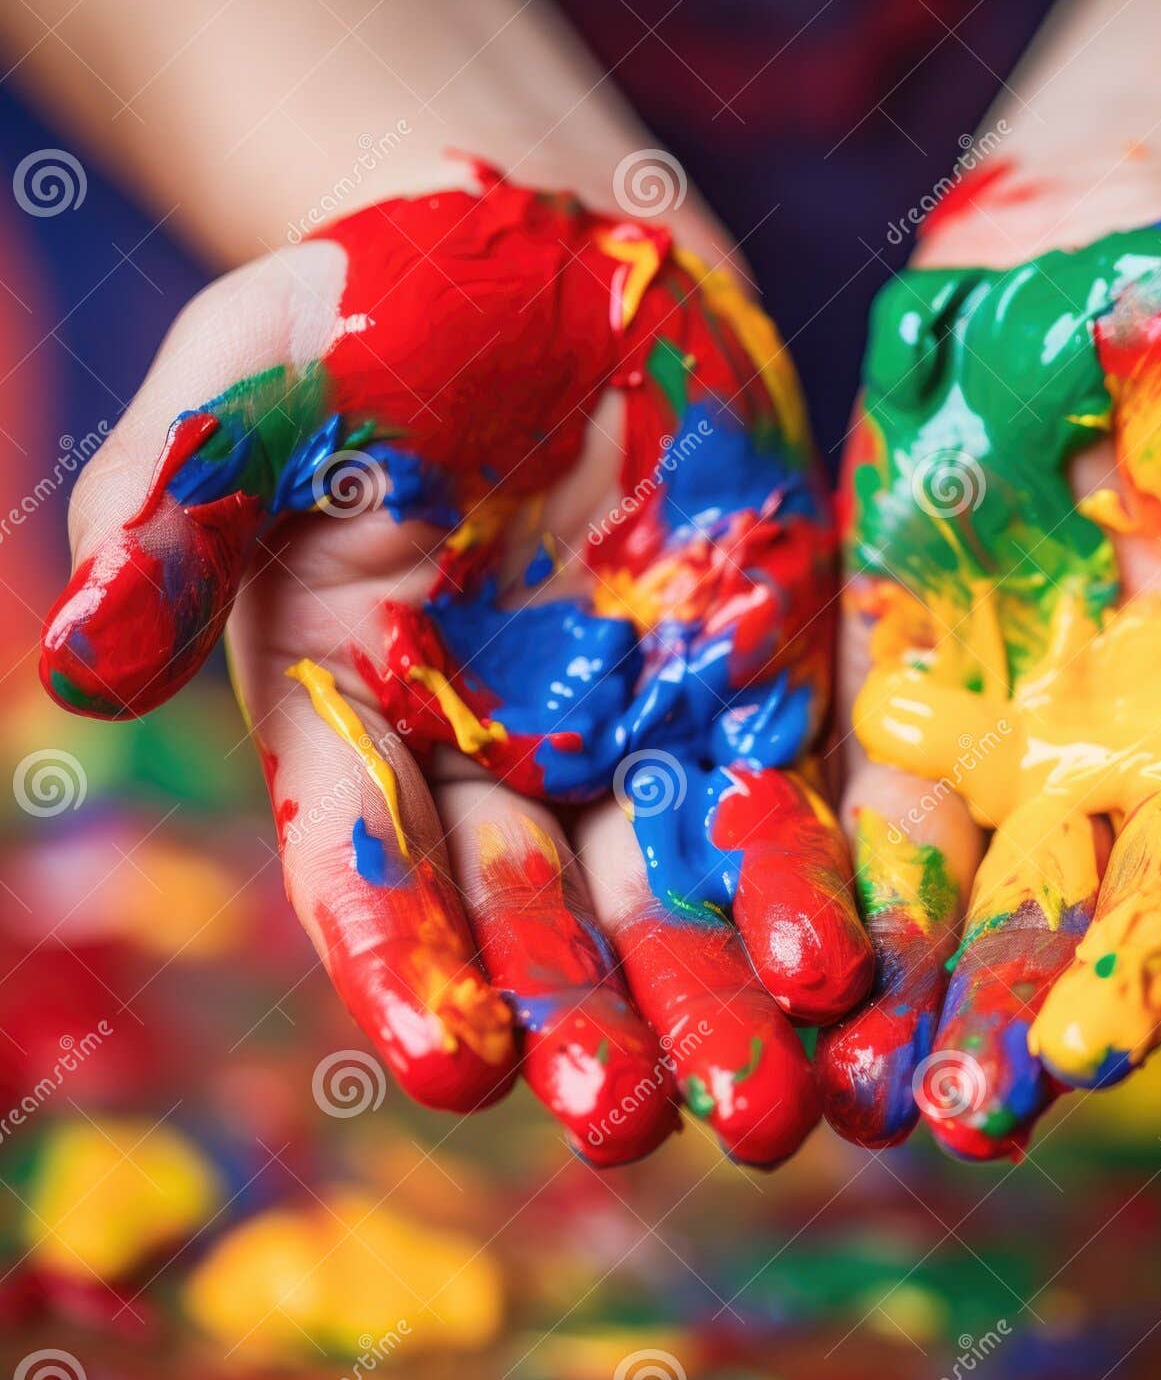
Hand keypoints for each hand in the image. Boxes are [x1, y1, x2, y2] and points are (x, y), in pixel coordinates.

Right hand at [41, 162, 871, 1167]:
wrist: (549, 254)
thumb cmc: (373, 312)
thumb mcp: (252, 388)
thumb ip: (171, 518)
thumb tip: (80, 664)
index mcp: (356, 718)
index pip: (373, 868)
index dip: (410, 962)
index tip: (456, 1064)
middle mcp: (498, 759)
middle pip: (544, 918)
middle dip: (588, 1022)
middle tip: (634, 1125)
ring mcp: (636, 734)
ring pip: (678, 895)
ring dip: (724, 1000)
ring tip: (773, 1106)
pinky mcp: (753, 690)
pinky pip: (794, 810)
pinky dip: (826, 893)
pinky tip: (861, 978)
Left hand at [819, 200, 1160, 1158]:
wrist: (1077, 282)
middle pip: (1144, 916)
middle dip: (1090, 1005)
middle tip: (1023, 1100)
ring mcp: (1048, 762)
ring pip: (1014, 913)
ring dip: (968, 1014)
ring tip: (924, 1112)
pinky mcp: (928, 731)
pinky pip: (895, 844)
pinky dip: (866, 925)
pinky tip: (829, 1018)